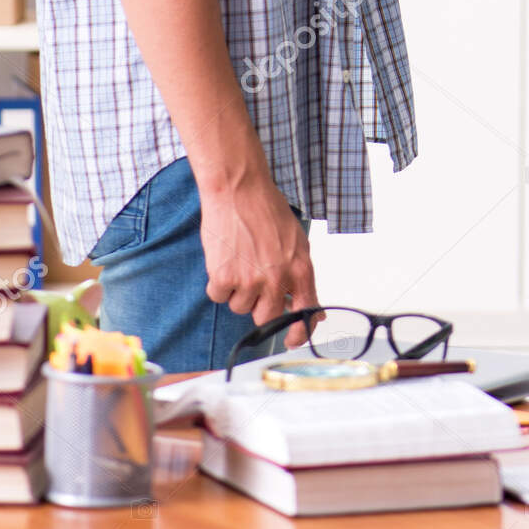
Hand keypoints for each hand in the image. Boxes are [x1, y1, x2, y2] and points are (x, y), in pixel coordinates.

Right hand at [199, 170, 320, 348]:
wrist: (239, 189)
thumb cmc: (266, 210)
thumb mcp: (296, 241)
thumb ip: (301, 275)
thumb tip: (310, 309)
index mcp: (300, 268)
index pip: (306, 313)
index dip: (299, 332)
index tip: (291, 339)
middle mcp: (277, 278)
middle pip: (266, 318)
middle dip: (258, 305)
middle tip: (253, 281)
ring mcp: (250, 280)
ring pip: (240, 307)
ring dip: (237, 290)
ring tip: (239, 259)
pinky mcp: (224, 277)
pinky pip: (218, 296)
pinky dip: (218, 282)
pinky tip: (224, 258)